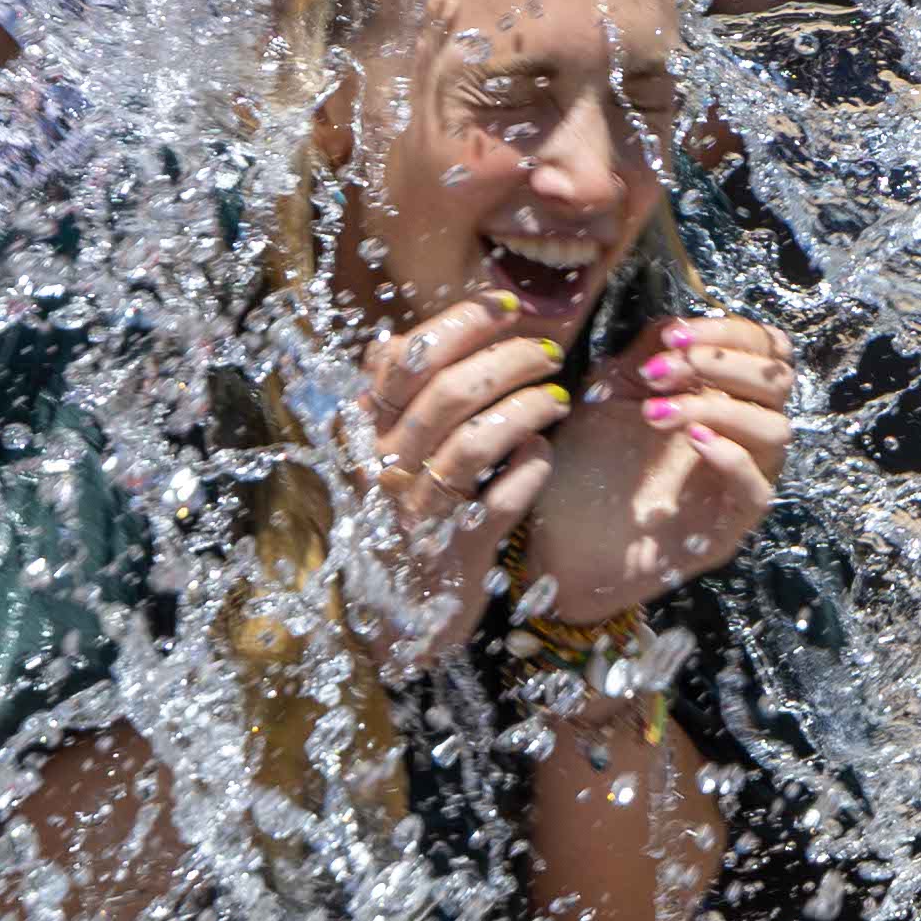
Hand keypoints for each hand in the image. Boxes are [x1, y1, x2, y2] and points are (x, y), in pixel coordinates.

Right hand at [354, 296, 575, 678]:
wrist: (399, 613)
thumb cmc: (404, 515)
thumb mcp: (383, 456)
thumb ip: (392, 399)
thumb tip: (394, 338)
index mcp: (364, 435)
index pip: (404, 361)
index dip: (458, 324)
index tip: (505, 307)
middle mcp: (384, 470)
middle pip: (446, 394)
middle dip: (506, 360)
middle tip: (547, 350)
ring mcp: (419, 512)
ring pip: (474, 442)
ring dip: (525, 407)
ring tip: (556, 395)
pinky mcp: (457, 550)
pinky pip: (502, 498)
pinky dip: (530, 468)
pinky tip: (542, 452)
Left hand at [512, 314, 794, 626]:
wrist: (556, 536)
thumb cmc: (586, 463)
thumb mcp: (614, 391)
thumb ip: (651, 354)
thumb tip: (680, 323)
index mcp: (723, 396)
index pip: (764, 349)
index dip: (728, 334)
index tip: (674, 337)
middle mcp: (742, 435)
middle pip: (779, 382)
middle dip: (724, 363)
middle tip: (665, 368)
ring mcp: (741, 481)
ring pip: (775, 430)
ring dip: (717, 405)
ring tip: (656, 410)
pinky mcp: (729, 525)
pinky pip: (757, 487)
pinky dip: (730, 455)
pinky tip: (692, 440)